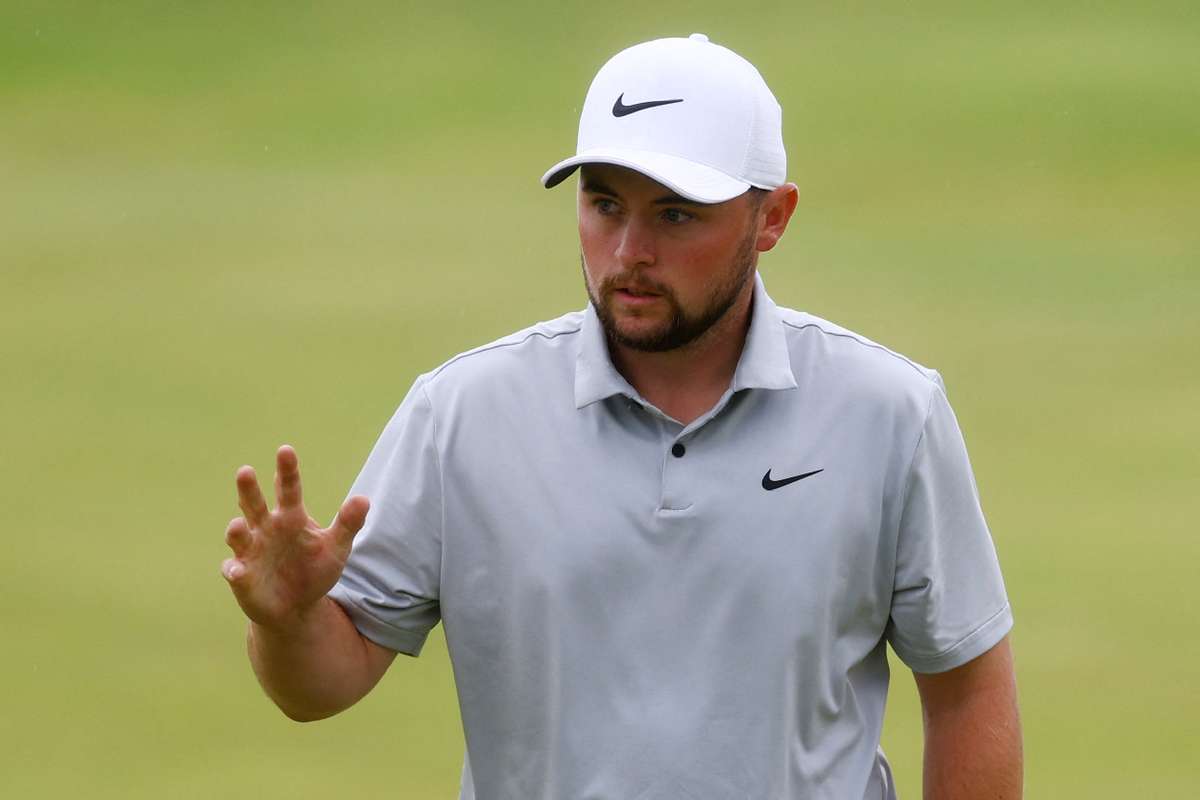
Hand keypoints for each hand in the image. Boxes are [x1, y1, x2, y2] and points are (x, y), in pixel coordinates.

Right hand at [222, 445, 368, 630]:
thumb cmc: (315, 569)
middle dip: (249, 489)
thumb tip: (364, 499)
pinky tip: (236, 572)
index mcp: (290, 517)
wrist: (297, 606)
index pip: (288, 489)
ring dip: (236, 530)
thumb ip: (349, 523)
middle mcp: (266, 528)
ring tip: (238, 524)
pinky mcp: (242, 575)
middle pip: (254, 504)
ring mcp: (251, 550)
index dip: (287, 471)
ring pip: (238, 535)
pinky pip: (234, 570)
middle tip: (246, 471)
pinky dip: (234, 570)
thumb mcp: (336, 547)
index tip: (286, 451)